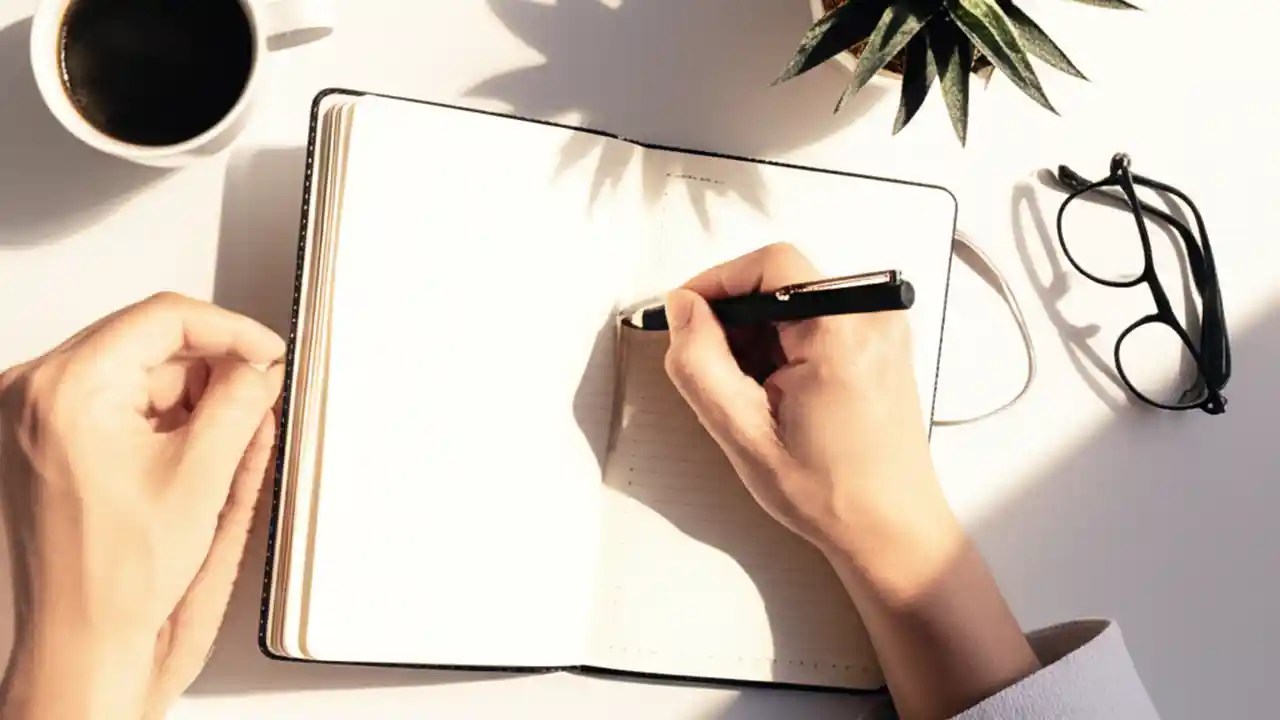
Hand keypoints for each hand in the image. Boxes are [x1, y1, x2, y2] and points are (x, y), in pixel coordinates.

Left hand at [0, 293, 285, 719]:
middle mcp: (31, 391)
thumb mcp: (201, 476)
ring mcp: (25, 413)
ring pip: (130, 370)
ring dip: (181, 397)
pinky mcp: (33, 434)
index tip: (267, 355)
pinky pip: (107, 398)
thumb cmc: (116, 578)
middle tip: (253, 401)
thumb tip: (260, 367)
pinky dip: (151, 417)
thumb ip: (240, 403)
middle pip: (145, 340)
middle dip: (207, 368)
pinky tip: (174, 460)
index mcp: (66, 389)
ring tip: (204, 454)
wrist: (78, 637)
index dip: (231, 330)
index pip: (164, 317)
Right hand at [661, 243, 942, 563]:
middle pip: (784, 279)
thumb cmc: (829, 493)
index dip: (718, 281)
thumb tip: (683, 307)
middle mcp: (873, 318)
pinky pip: (822, 318)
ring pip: (798, 299)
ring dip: (762, 333)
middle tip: (718, 371)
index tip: (687, 315)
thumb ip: (700, 363)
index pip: (770, 264)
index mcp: (842, 333)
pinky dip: (788, 343)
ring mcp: (885, 329)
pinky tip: (780, 392)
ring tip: (754, 392)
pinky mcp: (884, 344)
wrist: (892, 530)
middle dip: (739, 316)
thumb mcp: (743, 433)